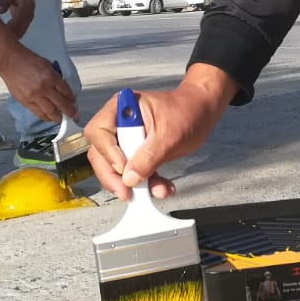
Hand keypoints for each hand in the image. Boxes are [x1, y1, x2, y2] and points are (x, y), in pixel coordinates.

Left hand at [0, 0, 35, 37]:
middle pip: (19, 32)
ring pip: (19, 34)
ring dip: (9, 39)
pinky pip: (17, 33)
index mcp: (27, 8)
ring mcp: (27, 21)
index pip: (17, 23)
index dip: (8, 31)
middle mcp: (29, 16)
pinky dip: (9, 36)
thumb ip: (4, 0)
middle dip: (8, 38)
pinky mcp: (23, 23)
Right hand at [0, 49, 76, 121]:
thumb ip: (55, 77)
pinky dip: (45, 116)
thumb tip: (61, 89)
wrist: (10, 61)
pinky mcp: (25, 101)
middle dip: (70, 112)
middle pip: (61, 104)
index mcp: (51, 77)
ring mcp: (33, 96)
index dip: (72, 99)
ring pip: (50, 112)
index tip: (74, 103)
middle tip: (74, 115)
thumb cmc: (28, 60)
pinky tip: (49, 117)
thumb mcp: (47, 65)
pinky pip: (38, 112)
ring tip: (62, 120)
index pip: (66, 92)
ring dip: (58, 117)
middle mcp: (43, 88)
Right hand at [86, 68, 236, 200]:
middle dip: (114, 176)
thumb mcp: (169, 134)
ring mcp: (126, 138)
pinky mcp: (136, 153)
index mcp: (122, 108)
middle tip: (127, 192)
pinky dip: (146, 184)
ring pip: (115, 168)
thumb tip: (130, 178)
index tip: (123, 168)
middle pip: (101, 153)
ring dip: (133, 184)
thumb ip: (148, 156)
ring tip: (156, 190)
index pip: (99, 132)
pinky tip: (162, 187)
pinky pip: (133, 173)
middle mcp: (119, 123)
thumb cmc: (186, 110)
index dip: (108, 153)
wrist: (200, 112)